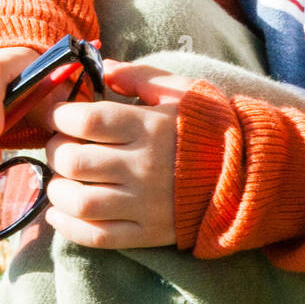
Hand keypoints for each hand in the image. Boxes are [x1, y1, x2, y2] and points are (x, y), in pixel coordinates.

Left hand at [41, 59, 199, 248]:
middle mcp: (144, 166)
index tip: (61, 115)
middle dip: (55, 150)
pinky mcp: (147, 234)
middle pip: (75, 160)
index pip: (88, 120)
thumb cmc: (211, 128)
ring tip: (61, 179)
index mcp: (150, 127)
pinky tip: (60, 212)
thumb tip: (101, 67)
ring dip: (57, 190)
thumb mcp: (183, 91)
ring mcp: (145, 204)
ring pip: (79, 201)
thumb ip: (140, 76)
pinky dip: (67, 226)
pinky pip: (96, 236)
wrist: (249, 175)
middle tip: (59, 145)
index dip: (62, 115)